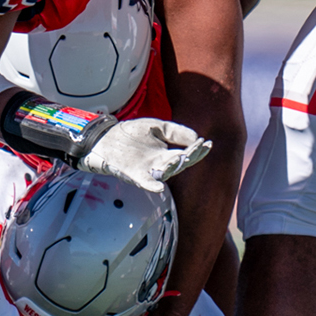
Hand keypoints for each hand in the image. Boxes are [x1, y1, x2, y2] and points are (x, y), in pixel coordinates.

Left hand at [80, 118, 210, 192]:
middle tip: (198, 149)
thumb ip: (176, 131)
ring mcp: (147, 171)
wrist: (107, 137)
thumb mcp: (158, 127)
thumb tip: (196, 137)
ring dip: (174, 167)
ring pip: (165, 172)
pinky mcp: (133, 174)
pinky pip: (144, 183)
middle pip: (179, 164)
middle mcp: (160, 164)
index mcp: (167, 154)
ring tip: (184, 158)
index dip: (197, 151)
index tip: (207, 144)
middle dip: (190, 157)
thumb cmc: (132, 133)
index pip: (187, 154)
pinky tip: (159, 187)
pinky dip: (151, 185)